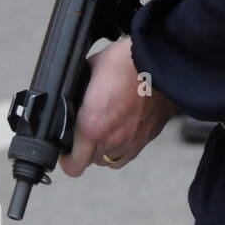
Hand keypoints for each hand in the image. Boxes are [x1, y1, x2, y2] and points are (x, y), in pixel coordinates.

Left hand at [59, 36, 177, 176]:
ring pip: (108, 161)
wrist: (159, 60)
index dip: (66, 159)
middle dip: (83, 151)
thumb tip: (72, 94)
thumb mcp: (89, 70)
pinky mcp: (147, 137)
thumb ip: (79, 90)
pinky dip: (120, 150)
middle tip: (82, 133)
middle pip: (89, 162)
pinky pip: (127, 155)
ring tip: (102, 133)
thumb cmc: (125, 62)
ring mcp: (131, 142)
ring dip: (102, 152)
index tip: (65, 149)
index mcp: (91, 126)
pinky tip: (119, 133)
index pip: (73, 164)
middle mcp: (111, 140)